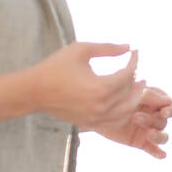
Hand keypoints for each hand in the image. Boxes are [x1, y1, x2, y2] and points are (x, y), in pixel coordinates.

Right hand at [28, 42, 145, 128]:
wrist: (34, 91)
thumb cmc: (56, 66)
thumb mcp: (81, 50)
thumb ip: (107, 48)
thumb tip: (128, 46)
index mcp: (100, 87)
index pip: (127, 74)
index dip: (134, 61)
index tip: (135, 52)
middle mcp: (101, 106)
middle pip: (129, 93)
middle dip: (135, 79)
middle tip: (137, 70)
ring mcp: (96, 118)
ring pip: (127, 111)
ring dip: (134, 98)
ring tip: (136, 87)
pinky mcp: (90, 124)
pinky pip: (115, 122)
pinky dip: (124, 113)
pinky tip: (124, 103)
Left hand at [88, 85, 171, 158]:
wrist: (96, 111)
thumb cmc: (116, 97)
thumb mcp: (134, 93)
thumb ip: (151, 97)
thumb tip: (169, 101)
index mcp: (156, 102)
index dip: (171, 110)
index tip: (163, 112)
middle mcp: (154, 116)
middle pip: (163, 122)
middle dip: (152, 120)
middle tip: (134, 117)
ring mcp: (148, 130)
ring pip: (163, 136)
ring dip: (158, 136)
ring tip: (148, 134)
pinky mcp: (141, 142)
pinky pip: (153, 148)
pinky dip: (158, 152)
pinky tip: (162, 155)